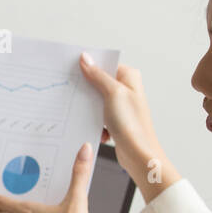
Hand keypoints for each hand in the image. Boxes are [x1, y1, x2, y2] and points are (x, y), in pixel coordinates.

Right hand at [77, 53, 178, 199]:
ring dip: (90, 108)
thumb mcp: (113, 93)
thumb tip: (86, 58)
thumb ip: (98, 75)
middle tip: (75, 93)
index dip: (89, 67)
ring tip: (90, 115)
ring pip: (96, 100)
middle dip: (87, 89)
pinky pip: (97, 115)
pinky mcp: (115, 120)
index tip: (73, 69)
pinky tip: (99, 129)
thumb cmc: (132, 125)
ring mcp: (120, 105)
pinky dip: (95, 121)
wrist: (138, 154)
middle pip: (98, 82)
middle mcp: (126, 89)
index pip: (105, 65)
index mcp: (129, 77)